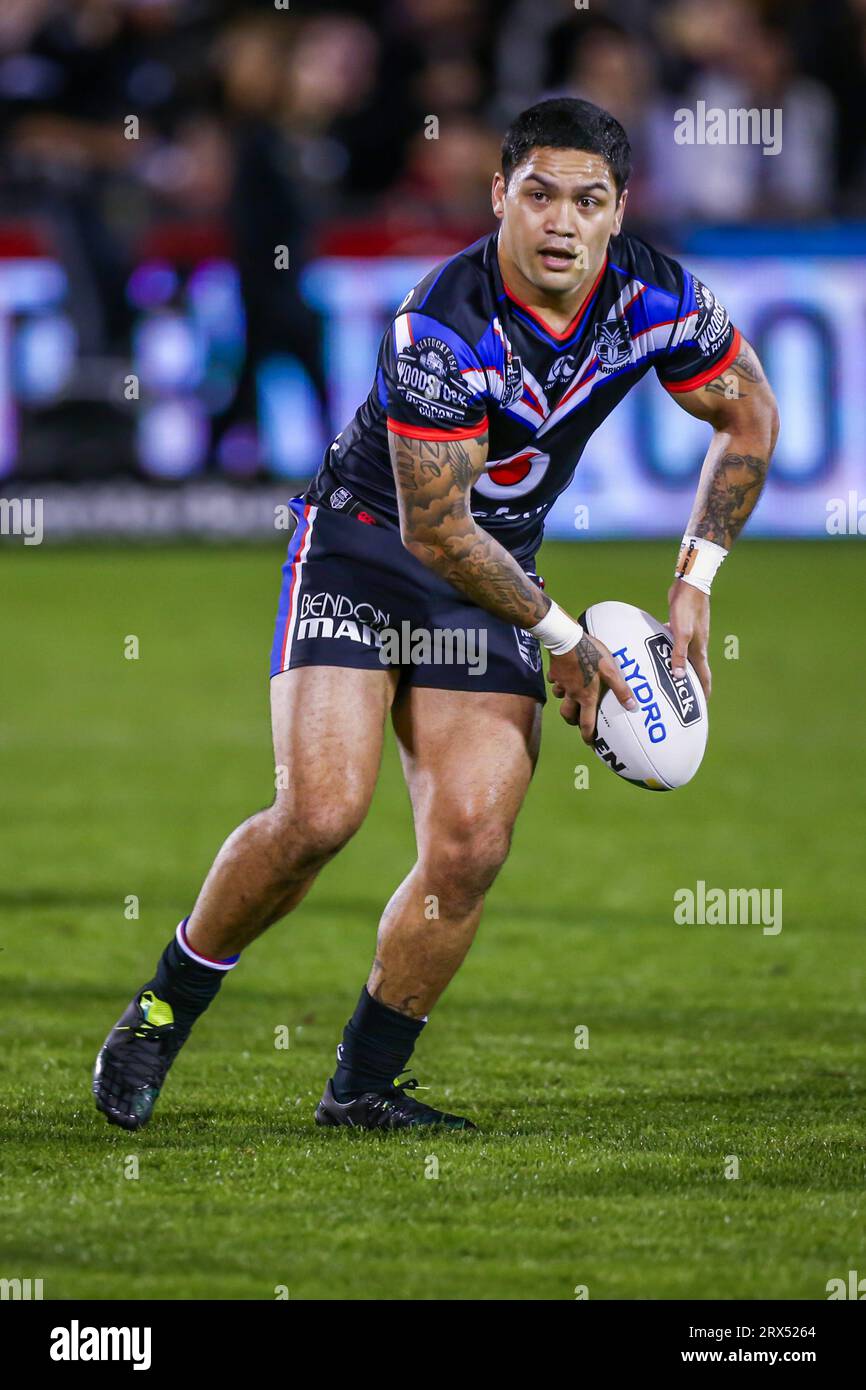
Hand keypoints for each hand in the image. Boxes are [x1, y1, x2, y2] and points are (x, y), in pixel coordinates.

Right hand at [548, 633, 637, 743]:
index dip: (588, 735)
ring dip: (565, 701)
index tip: (589, 743)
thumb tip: (632, 706)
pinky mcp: (554, 672)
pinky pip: (555, 681)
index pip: (586, 722)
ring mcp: (561, 683)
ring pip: (560, 698)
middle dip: (573, 720)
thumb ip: (621, 689)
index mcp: (586, 696)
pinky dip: (558, 682)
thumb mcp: (611, 671)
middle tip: (578, 720)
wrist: (566, 640)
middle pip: (568, 714)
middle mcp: (572, 694)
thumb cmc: (592, 655)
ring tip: (571, 697)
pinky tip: (564, 675)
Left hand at [667, 579, 710, 697]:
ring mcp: (690, 635)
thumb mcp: (682, 632)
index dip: (704, 691)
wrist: (689, 585)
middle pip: (694, 668)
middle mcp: (697, 645)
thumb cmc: (686, 608)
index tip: (702, 705)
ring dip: (679, 667)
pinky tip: (658, 650)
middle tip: (682, 696)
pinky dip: (669, 650)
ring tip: (669, 676)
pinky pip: (676, 643)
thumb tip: (679, 676)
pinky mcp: (682, 626)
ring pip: (684, 656)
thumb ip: (679, 654)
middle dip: (690, 683)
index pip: (704, 676)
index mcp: (699, 649)